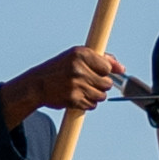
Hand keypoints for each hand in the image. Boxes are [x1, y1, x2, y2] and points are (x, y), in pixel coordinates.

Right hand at [0, 44, 127, 127]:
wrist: (37, 84)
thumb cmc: (59, 69)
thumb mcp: (77, 56)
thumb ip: (102, 59)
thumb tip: (122, 68)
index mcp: (80, 54)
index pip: (107, 67)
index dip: (103, 72)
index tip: (94, 72)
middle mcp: (78, 68)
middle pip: (107, 83)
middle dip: (100, 85)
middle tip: (87, 82)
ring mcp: (76, 85)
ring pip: (101, 96)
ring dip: (95, 95)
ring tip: (82, 90)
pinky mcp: (73, 99)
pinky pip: (92, 105)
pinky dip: (87, 103)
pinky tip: (77, 97)